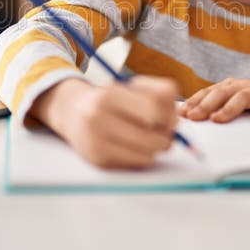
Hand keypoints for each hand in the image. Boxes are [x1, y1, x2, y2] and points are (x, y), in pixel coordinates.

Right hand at [29, 76, 178, 168]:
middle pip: (155, 136)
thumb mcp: (131, 87)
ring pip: (149, 153)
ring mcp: (96, 140)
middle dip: (167, 135)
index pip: (156, 106)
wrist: (72, 111)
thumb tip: (176, 124)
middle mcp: (99, 116)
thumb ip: (159, 96)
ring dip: (157, 147)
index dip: (170, 114)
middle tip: (164, 131)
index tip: (168, 115)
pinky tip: (135, 146)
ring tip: (150, 138)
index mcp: (111, 93)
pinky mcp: (97, 158)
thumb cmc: (110, 99)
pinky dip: (144, 156)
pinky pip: (137, 162)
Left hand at [179, 78, 249, 125]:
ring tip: (219, 119)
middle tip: (194, 117)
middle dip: (206, 105)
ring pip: (244, 96)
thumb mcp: (238, 105)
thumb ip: (219, 110)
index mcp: (231, 87)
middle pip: (222, 93)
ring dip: (230, 108)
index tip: (182, 114)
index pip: (209, 93)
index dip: (195, 102)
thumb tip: (193, 122)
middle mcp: (244, 85)